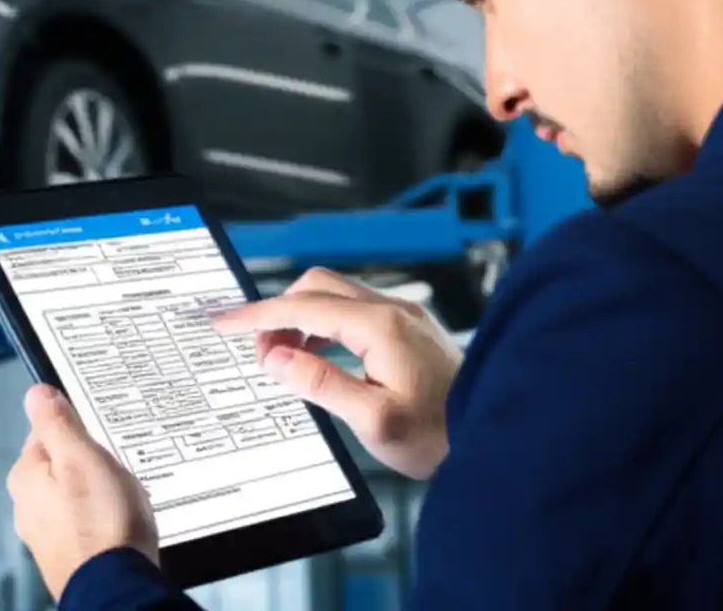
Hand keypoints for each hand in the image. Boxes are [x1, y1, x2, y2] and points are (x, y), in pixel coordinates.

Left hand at [7, 384, 158, 599]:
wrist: (116, 587)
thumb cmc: (102, 526)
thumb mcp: (81, 457)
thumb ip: (57, 423)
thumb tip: (37, 394)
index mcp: (26, 475)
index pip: (47, 430)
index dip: (79, 429)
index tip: (101, 438)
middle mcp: (28, 504)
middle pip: (63, 462)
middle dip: (92, 462)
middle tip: (116, 470)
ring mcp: (46, 531)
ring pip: (76, 492)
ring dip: (100, 491)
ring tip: (123, 499)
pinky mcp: (67, 552)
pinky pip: (86, 520)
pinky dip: (103, 517)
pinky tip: (120, 522)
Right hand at [215, 267, 461, 479]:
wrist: (499, 435)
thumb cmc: (441, 436)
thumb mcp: (372, 420)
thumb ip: (319, 383)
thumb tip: (275, 357)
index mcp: (381, 327)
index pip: (302, 307)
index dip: (257, 315)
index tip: (223, 322)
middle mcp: (394, 311)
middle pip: (317, 287)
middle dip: (278, 312)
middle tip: (258, 351)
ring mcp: (406, 317)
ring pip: (335, 296)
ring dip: (301, 319)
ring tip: (284, 359)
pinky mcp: (412, 330)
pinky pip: (355, 311)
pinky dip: (325, 326)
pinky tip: (319, 357)